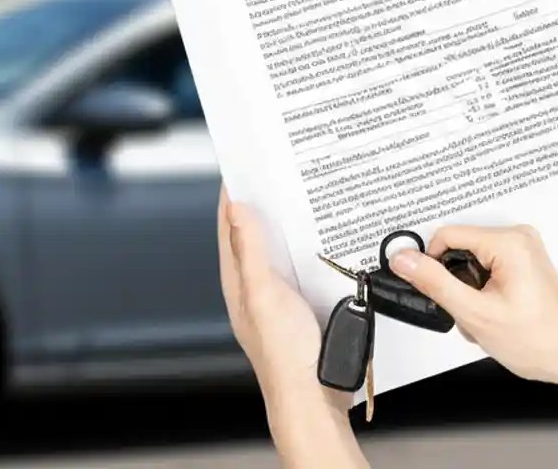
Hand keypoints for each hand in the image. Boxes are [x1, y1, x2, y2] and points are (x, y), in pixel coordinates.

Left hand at [218, 188, 367, 468]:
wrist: (314, 396)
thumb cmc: (284, 353)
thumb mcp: (263, 294)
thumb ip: (250, 251)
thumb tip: (236, 206)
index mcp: (237, 279)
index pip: (229, 224)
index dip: (234, 191)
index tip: (244, 161)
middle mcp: (254, 284)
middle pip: (256, 232)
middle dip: (265, 200)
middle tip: (279, 168)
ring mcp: (278, 295)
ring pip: (281, 247)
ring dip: (290, 222)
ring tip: (304, 191)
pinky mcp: (302, 303)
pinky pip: (303, 265)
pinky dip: (311, 245)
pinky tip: (328, 235)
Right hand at [389, 223, 557, 383]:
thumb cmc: (537, 340)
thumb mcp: (474, 312)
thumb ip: (434, 282)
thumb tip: (403, 259)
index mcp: (508, 242)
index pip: (446, 236)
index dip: (431, 264)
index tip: (436, 291)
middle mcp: (517, 238)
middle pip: (457, 248)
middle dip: (454, 283)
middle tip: (468, 310)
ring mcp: (521, 249)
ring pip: (468, 261)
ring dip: (466, 291)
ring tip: (482, 315)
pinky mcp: (521, 262)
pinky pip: (483, 266)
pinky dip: (479, 290)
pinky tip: (490, 312)